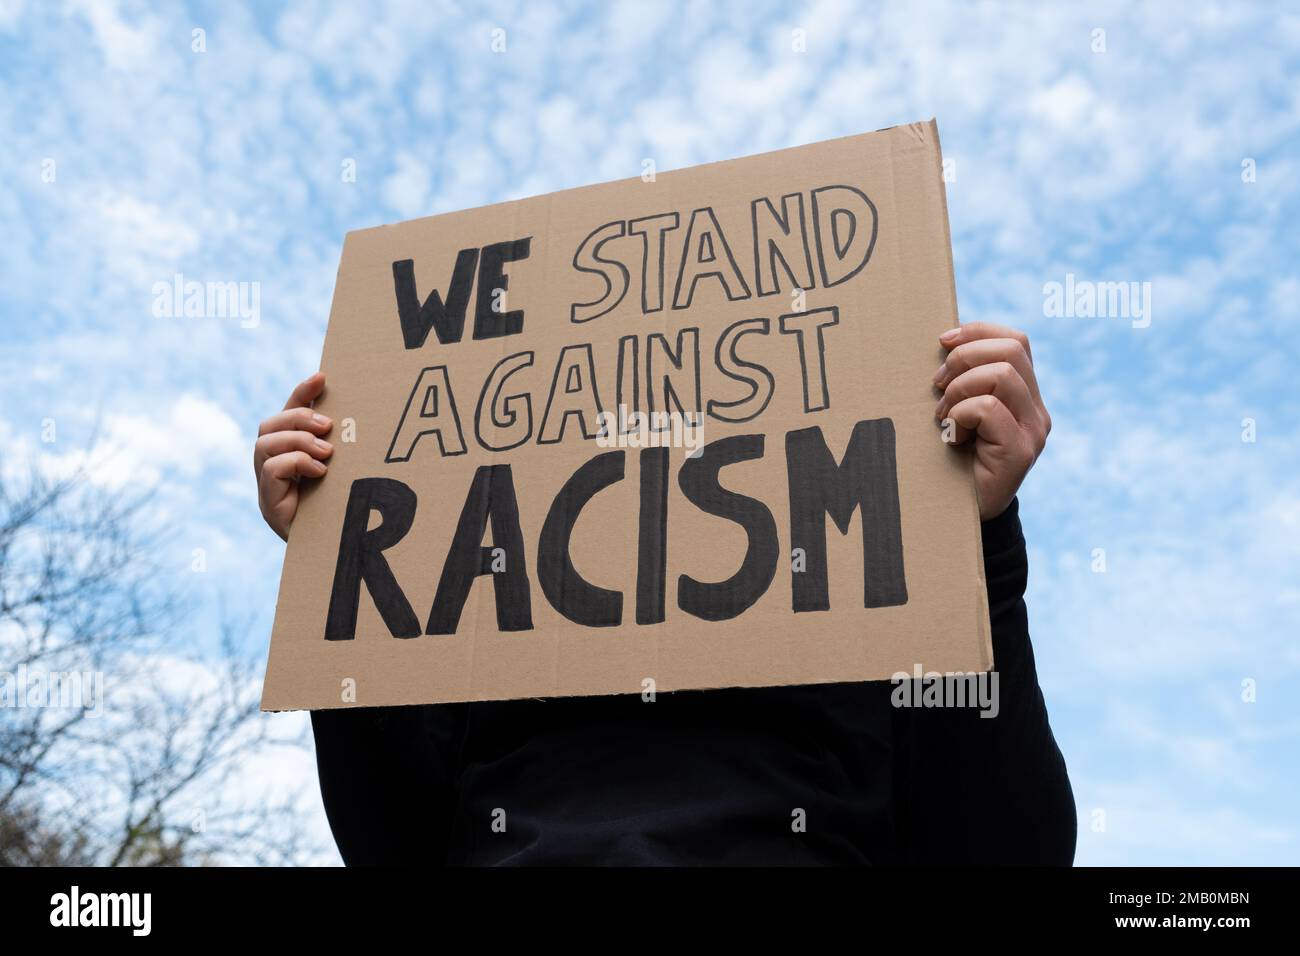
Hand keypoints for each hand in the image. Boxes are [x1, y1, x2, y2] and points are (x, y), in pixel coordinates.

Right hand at [255, 372, 333, 540]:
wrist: (336, 553)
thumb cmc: (343, 510)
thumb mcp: (343, 471)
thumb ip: (339, 446)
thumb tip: (354, 417)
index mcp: (289, 453)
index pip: (288, 414)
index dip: (302, 393)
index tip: (323, 376)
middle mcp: (271, 466)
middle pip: (270, 425)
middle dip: (299, 419)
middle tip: (329, 427)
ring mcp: (266, 485)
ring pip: (265, 443)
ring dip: (298, 441)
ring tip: (327, 452)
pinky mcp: (268, 504)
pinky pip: (270, 469)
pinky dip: (295, 463)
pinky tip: (320, 471)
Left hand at [933, 322, 1050, 520]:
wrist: (958, 516)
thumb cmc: (950, 460)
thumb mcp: (958, 413)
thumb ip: (964, 383)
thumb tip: (944, 343)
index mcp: (1025, 396)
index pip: (1016, 342)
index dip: (978, 332)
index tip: (942, 341)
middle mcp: (1037, 411)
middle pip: (1012, 350)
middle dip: (964, 358)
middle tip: (937, 386)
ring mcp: (1034, 431)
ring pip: (1001, 375)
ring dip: (959, 389)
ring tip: (943, 416)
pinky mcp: (1021, 451)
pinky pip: (988, 408)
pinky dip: (961, 414)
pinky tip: (951, 436)